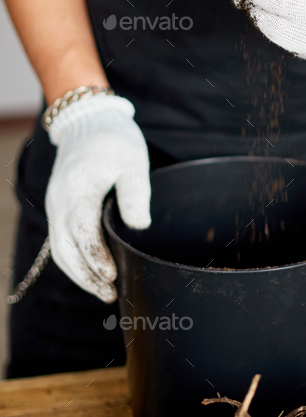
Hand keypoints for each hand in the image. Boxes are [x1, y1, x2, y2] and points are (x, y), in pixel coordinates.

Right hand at [45, 93, 150, 302]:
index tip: (112, 274)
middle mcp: (60, 201)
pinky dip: (75, 261)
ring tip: (105, 291)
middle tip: (111, 294)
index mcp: (79, 188)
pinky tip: (95, 272)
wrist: (88, 122)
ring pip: (60, 250)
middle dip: (87, 276)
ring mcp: (55, 206)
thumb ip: (135, 192)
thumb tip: (139, 226)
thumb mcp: (133, 160)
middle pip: (66, 248)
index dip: (96, 256)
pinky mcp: (58, 209)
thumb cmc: (115, 140)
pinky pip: (61, 241)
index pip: (82, 230)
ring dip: (80, 274)